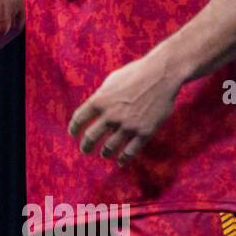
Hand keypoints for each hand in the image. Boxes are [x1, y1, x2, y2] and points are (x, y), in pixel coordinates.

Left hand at [68, 52, 182, 166]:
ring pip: (110, 147)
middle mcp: (111, 115)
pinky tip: (121, 162)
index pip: (79, 119)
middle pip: (91, 137)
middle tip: (84, 149)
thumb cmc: (135, 73)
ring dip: (105, 153)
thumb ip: (101, 96)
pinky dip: (124, 159)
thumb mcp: (111, 81)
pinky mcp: (144, 132)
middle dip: (86, 146)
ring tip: (104, 154)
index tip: (73, 134)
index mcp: (99, 100)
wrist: (162, 75)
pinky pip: (131, 151)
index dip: (74, 128)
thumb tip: (94, 108)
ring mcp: (128, 125)